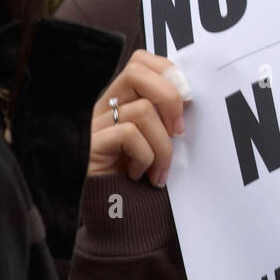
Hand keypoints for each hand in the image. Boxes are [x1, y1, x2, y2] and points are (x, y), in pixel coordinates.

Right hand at [89, 50, 192, 186]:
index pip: (140, 61)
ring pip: (142, 109)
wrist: (115, 219)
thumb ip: (168, 117)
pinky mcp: (90, 146)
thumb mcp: (159, 142)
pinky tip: (140, 175)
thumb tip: (189, 94)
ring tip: (160, 171)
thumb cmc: (141, 181)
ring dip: (163, 145)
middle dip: (169, 98)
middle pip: (136, 70)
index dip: (167, 72)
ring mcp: (94, 125)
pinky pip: (128, 134)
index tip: (186, 100)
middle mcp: (104, 106)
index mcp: (122, 101)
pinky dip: (145, 157)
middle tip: (179, 132)